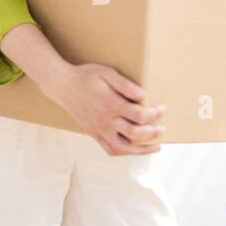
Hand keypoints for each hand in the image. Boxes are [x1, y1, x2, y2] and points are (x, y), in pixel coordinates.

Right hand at [43, 61, 166, 155]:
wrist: (62, 86)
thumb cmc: (86, 76)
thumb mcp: (106, 73)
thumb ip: (125, 85)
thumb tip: (142, 95)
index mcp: (111, 104)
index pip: (140, 115)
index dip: (155, 114)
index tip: (163, 109)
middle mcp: (106, 121)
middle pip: (136, 133)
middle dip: (154, 132)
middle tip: (163, 127)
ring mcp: (99, 130)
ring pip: (123, 148)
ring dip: (142, 150)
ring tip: (155, 146)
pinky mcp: (94, 134)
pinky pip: (110, 150)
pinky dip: (124, 153)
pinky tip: (133, 149)